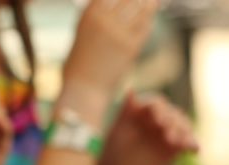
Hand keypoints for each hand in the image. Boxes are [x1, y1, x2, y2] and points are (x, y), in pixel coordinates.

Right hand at [60, 0, 157, 125]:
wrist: (83, 91)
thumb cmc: (76, 66)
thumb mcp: (80, 37)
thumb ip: (94, 21)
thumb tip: (108, 9)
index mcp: (87, 16)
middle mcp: (104, 21)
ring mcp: (119, 33)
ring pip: (142, 8)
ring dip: (148, 3)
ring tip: (152, 1)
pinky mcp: (131, 46)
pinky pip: (145, 27)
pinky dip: (147, 22)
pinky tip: (146, 21)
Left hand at [97, 91, 197, 164]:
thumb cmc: (112, 149)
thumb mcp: (117, 130)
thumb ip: (125, 110)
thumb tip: (130, 89)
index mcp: (143, 112)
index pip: (157, 103)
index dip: (159, 110)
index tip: (157, 120)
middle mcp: (157, 120)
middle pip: (173, 113)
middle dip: (173, 122)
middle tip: (167, 135)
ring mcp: (167, 133)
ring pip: (184, 126)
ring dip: (184, 132)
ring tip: (179, 143)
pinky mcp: (175, 148)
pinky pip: (188, 143)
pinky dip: (193, 145)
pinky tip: (194, 150)